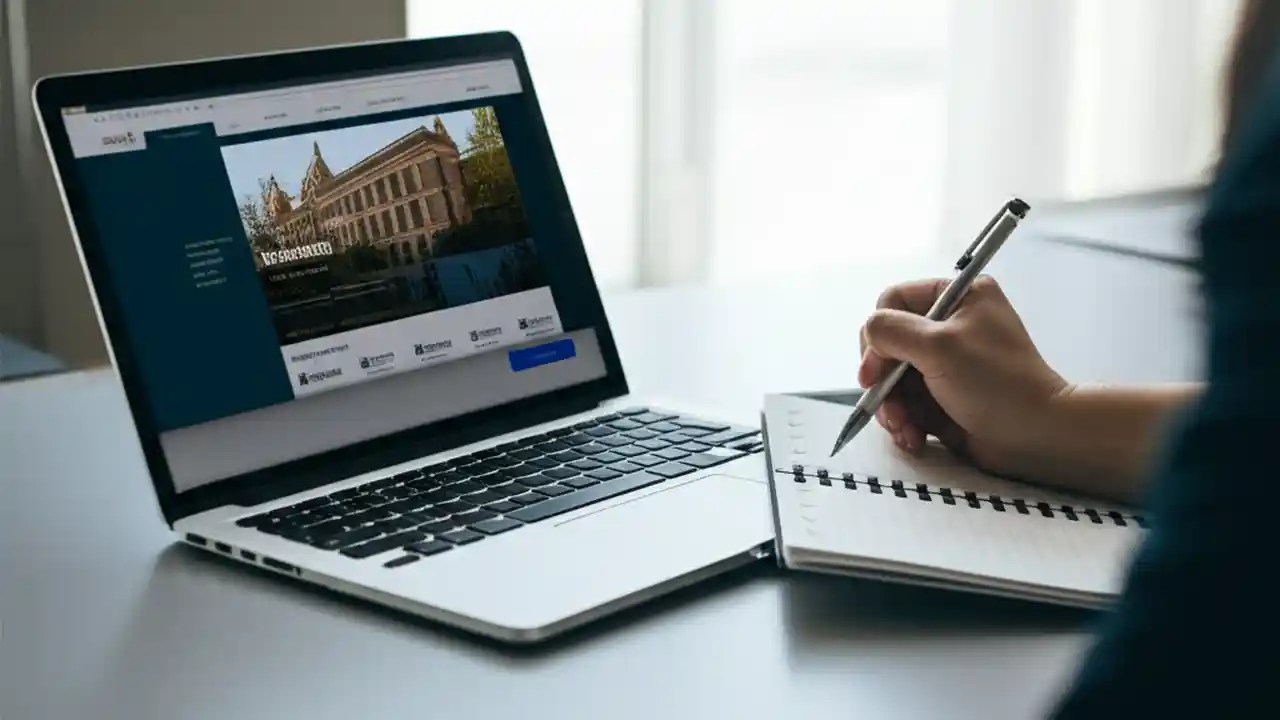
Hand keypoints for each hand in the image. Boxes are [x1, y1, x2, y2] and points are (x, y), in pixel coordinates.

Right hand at [858, 276, 1070, 476]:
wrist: (1038, 436)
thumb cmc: (997, 383)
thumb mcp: (940, 346)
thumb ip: (892, 331)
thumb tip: (869, 334)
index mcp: (958, 297)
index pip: (893, 302)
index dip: (877, 337)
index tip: (873, 372)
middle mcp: (951, 325)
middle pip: (888, 345)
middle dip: (882, 381)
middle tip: (887, 408)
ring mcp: (947, 362)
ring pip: (893, 379)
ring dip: (892, 408)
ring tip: (904, 429)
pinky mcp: (945, 396)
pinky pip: (908, 404)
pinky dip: (906, 422)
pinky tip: (914, 438)